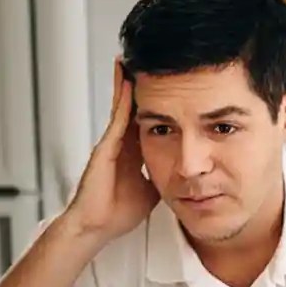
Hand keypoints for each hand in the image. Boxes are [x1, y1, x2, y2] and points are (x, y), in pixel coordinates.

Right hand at [63, 58, 158, 242]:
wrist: (98, 225)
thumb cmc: (119, 212)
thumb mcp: (153, 190)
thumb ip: (166, 176)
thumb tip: (187, 173)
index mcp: (134, 152)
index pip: (148, 120)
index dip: (158, 103)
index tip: (169, 85)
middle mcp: (122, 144)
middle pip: (135, 107)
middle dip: (142, 87)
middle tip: (150, 62)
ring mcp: (112, 143)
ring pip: (123, 107)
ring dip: (128, 84)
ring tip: (133, 61)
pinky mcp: (105, 148)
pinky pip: (117, 119)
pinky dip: (123, 100)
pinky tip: (129, 83)